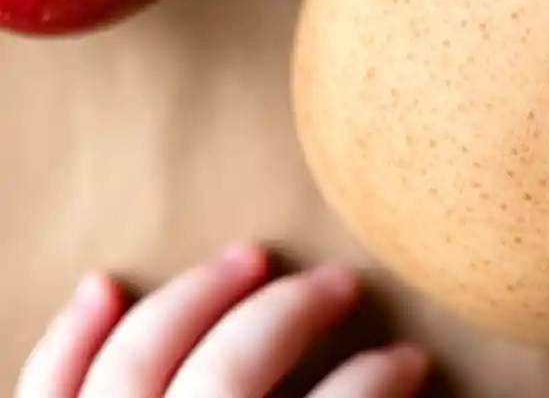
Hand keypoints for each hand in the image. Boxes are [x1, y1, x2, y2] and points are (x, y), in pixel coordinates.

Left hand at [16, 244, 429, 397]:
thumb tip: (399, 386)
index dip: (375, 384)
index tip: (412, 358)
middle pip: (231, 370)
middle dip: (294, 314)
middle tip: (343, 283)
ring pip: (138, 358)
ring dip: (200, 298)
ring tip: (251, 255)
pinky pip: (44, 388)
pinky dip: (71, 337)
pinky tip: (103, 286)